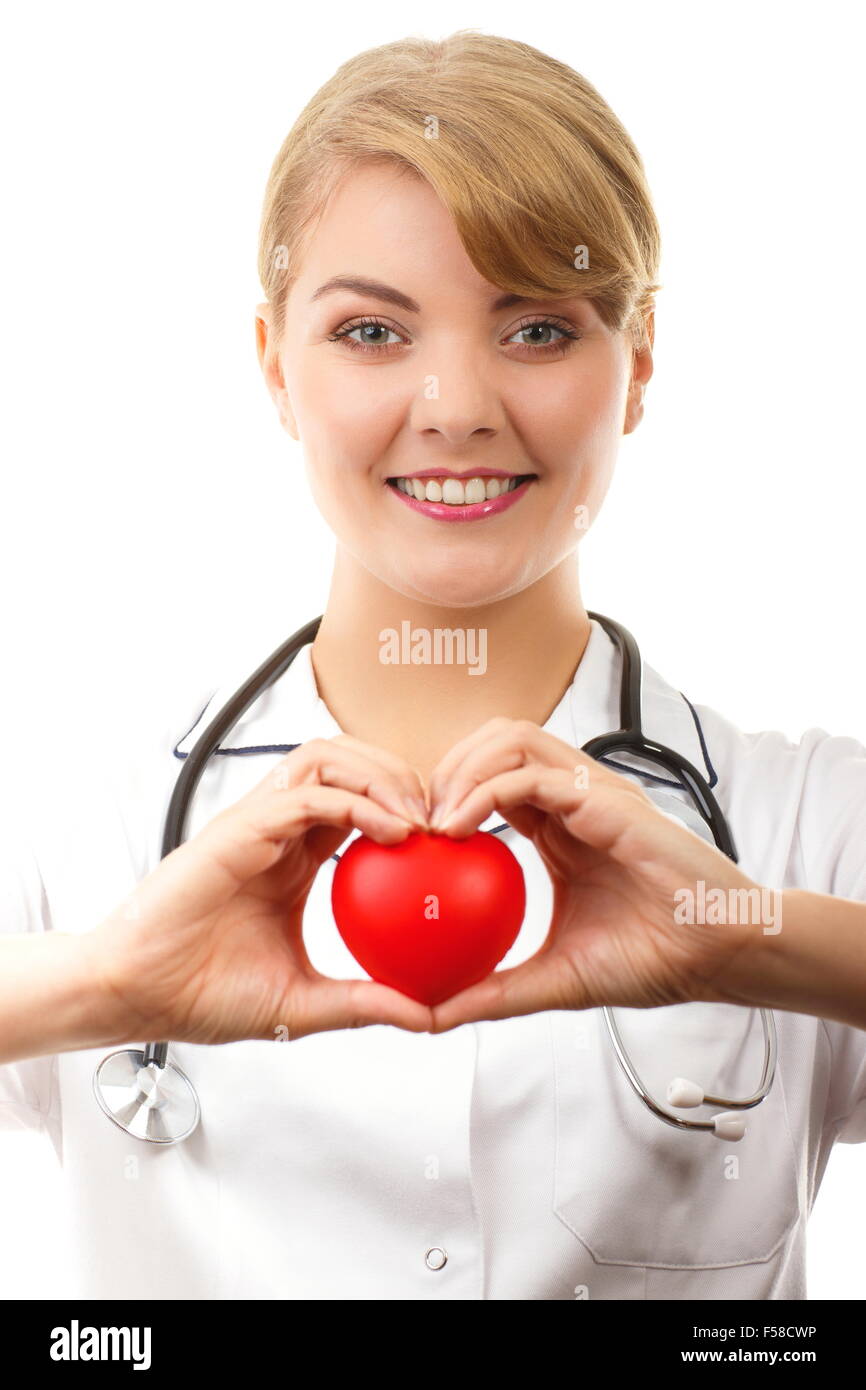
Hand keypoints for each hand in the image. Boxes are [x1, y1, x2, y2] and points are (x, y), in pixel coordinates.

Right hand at [84, 736, 433, 1045]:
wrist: (137, 995)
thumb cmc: (202, 995)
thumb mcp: (303, 1002)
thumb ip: (364, 1001)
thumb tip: (428, 1017)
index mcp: (293, 857)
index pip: (358, 800)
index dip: (405, 804)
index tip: (446, 842)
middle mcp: (276, 829)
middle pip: (348, 762)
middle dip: (402, 774)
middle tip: (442, 820)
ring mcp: (255, 823)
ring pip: (326, 758)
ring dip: (381, 776)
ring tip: (420, 818)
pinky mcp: (237, 828)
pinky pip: (305, 794)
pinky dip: (354, 802)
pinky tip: (392, 832)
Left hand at [424, 718, 761, 1030]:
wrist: (720, 956)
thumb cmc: (653, 961)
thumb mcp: (556, 977)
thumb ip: (496, 989)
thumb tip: (432, 1017)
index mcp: (562, 826)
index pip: (492, 780)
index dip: (446, 794)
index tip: (411, 840)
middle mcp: (576, 797)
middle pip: (494, 743)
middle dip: (444, 767)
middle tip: (412, 821)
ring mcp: (593, 790)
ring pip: (511, 739)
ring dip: (460, 770)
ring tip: (432, 820)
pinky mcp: (607, 798)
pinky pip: (532, 774)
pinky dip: (486, 790)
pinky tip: (457, 827)